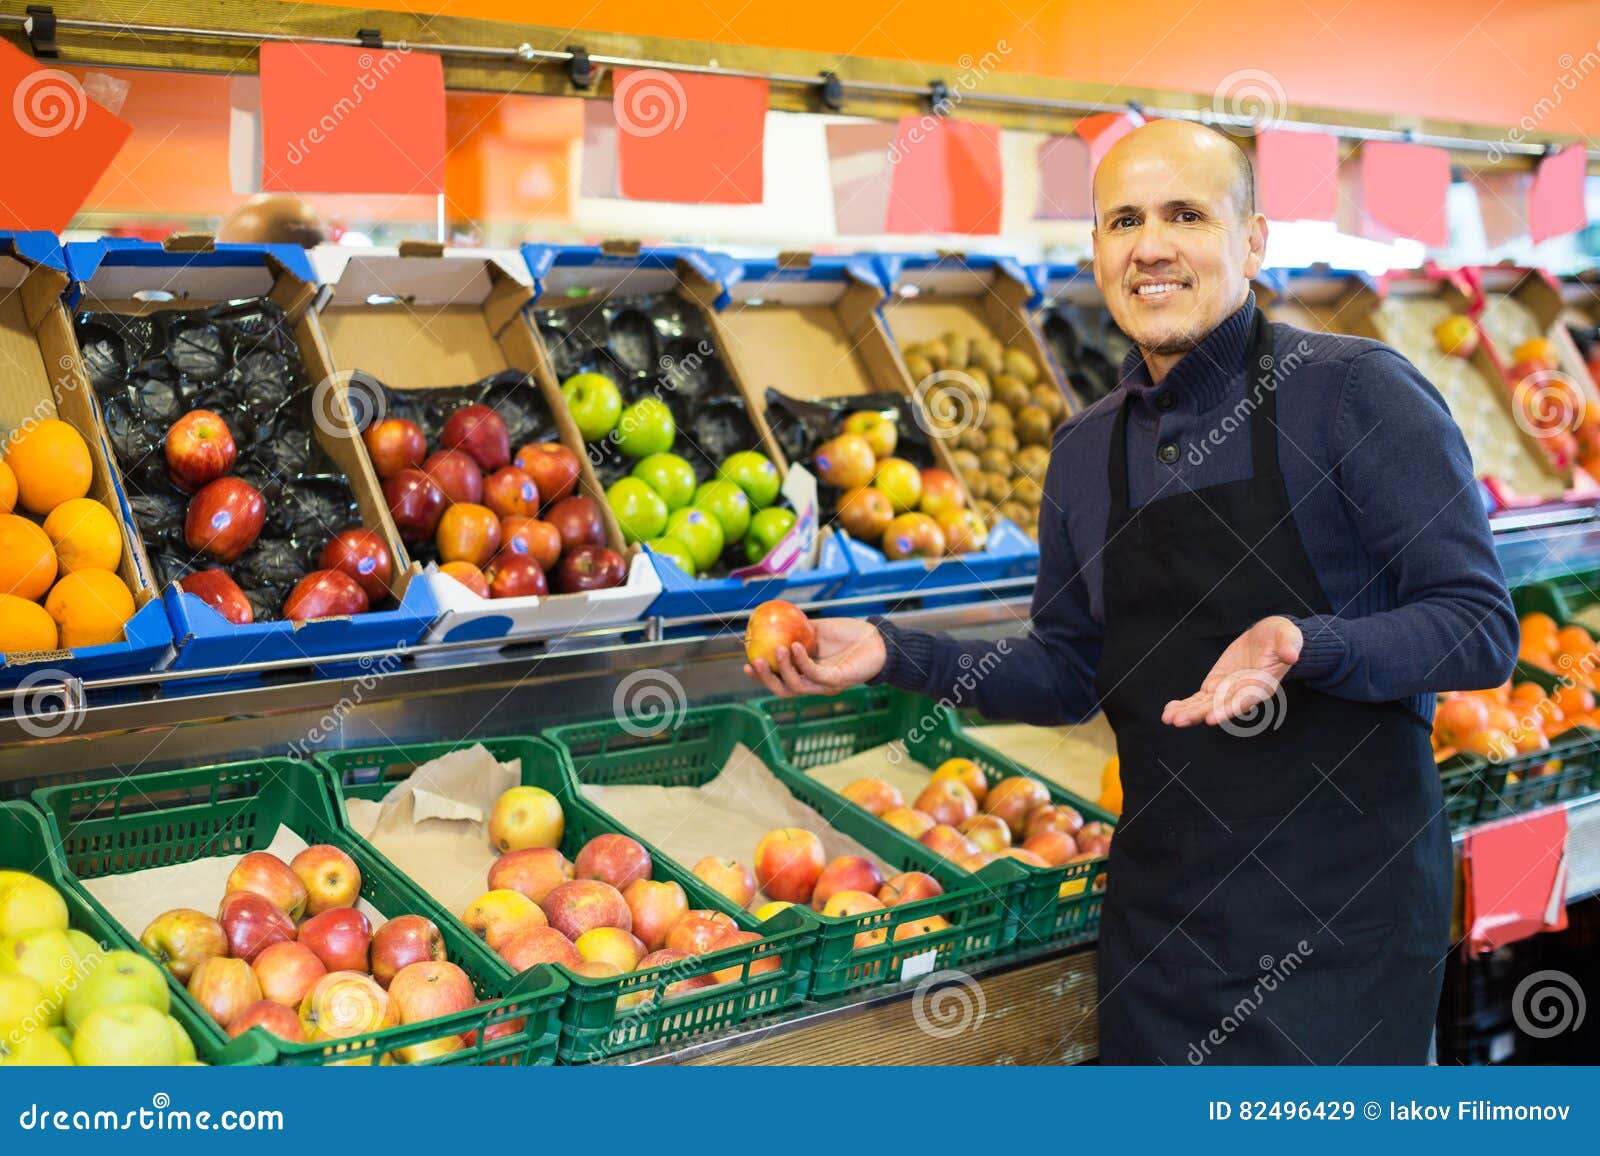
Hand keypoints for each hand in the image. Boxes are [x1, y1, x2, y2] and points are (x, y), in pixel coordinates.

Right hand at [744, 617, 886, 697]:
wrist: (878, 639)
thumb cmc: (850, 635)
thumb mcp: (818, 630)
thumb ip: (798, 629)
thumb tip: (773, 619)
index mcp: (807, 675)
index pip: (781, 681)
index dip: (762, 676)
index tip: (746, 664)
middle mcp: (815, 684)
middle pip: (784, 690)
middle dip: (766, 678)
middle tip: (752, 662)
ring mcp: (826, 685)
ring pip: (796, 686)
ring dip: (783, 669)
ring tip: (777, 649)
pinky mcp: (838, 682)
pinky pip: (815, 674)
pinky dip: (802, 662)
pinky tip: (796, 646)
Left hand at [1161, 616, 1302, 727]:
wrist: (1270, 638)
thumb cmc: (1282, 638)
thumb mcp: (1289, 636)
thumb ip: (1289, 645)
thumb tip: (1292, 654)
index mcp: (1262, 685)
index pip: (1244, 700)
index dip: (1228, 709)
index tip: (1212, 718)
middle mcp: (1243, 693)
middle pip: (1219, 707)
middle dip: (1199, 714)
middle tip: (1179, 721)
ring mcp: (1228, 691)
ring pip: (1205, 705)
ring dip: (1187, 713)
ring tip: (1168, 718)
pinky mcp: (1216, 685)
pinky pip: (1199, 698)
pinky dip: (1185, 705)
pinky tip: (1169, 711)